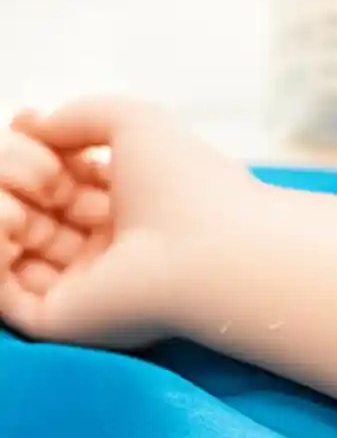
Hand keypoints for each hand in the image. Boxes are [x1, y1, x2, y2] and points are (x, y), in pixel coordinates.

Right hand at [0, 98, 256, 346]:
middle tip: (39, 173)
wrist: (215, 250)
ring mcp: (83, 289)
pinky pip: (1, 294)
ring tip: (18, 201)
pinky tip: (8, 219)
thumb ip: (77, 115)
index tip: (28, 128)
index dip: (36, 154)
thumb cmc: (187, 183)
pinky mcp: (61, 322)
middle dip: (15, 177)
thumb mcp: (133, 120)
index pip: (59, 181)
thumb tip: (30, 125)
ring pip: (9, 249)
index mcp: (129, 208)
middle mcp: (105, 251)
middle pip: (29, 212)